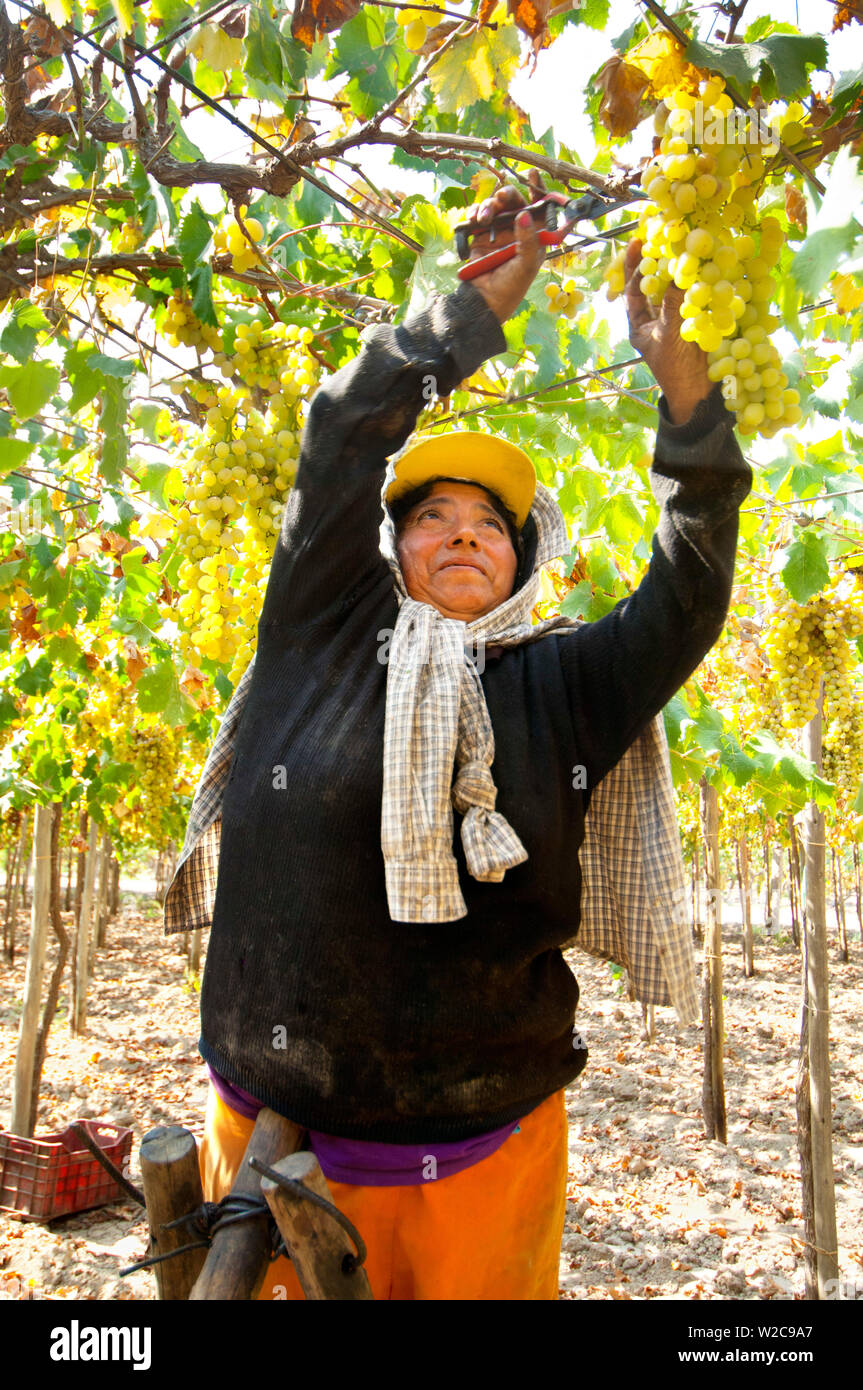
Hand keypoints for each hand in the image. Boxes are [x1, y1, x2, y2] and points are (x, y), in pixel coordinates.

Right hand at [464, 180, 545, 325]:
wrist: (483, 300)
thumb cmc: (510, 287)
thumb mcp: (525, 265)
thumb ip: (527, 239)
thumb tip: (524, 214)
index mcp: (533, 236)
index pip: (538, 208)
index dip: (537, 190)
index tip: (532, 175)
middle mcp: (516, 230)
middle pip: (514, 202)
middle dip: (507, 195)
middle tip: (501, 197)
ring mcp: (497, 231)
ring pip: (494, 205)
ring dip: (488, 206)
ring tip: (483, 219)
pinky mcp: (480, 235)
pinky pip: (477, 215)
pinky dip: (475, 213)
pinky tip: (474, 219)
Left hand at [624, 239, 712, 425]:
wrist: (699, 392)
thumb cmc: (675, 369)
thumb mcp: (669, 334)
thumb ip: (672, 303)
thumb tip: (678, 271)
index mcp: (639, 325)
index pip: (632, 290)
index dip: (632, 266)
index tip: (636, 241)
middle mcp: (656, 319)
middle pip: (653, 284)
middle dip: (656, 261)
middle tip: (660, 235)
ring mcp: (676, 320)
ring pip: (673, 288)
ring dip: (677, 269)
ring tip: (681, 244)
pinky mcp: (695, 320)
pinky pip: (694, 296)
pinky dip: (698, 281)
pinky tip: (704, 264)